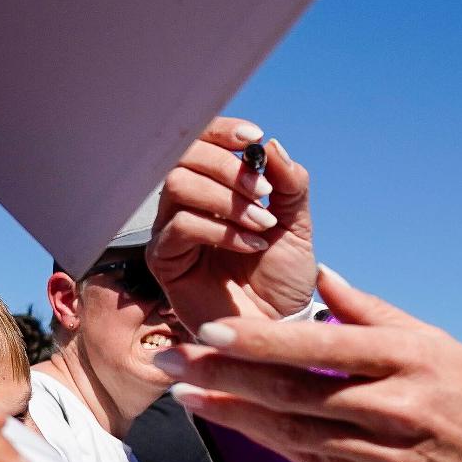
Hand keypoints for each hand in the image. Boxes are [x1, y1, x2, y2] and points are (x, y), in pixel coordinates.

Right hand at [148, 117, 315, 332]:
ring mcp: (172, 232)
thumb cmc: (283, 277)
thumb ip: (289, 183)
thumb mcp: (296, 223)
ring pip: (178, 185)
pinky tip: (251, 244)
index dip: (221, 131)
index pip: (202, 143)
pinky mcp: (165, 261)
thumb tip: (270, 145)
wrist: (278, 329)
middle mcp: (187, 204)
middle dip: (227, 168)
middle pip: (184, 157)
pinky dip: (220, 229)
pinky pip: (180, 227)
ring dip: (225, 199)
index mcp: (215, 188)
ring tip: (262, 224)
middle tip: (263, 192)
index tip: (252, 137)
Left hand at [157, 267, 461, 461]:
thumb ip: (369, 310)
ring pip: (293, 433)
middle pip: (293, 391)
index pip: (318, 346)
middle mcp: (390, 405)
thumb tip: (321, 275)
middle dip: (225, 374)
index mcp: (403, 357)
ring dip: (233, 414)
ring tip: (184, 392)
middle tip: (170, 358)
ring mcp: (381, 452)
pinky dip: (268, 443)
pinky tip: (231, 424)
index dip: (260, 340)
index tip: (209, 329)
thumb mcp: (430, 336)